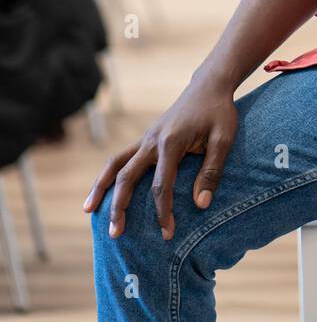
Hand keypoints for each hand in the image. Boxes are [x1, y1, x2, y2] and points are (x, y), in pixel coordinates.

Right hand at [82, 74, 238, 240]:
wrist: (208, 87)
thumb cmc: (218, 113)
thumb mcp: (224, 140)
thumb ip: (212, 171)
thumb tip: (201, 205)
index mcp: (171, 142)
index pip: (161, 185)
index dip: (163, 212)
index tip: (167, 233)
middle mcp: (151, 140)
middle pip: (127, 177)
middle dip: (119, 206)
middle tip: (115, 234)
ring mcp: (145, 138)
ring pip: (114, 164)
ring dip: (101, 188)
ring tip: (88, 211)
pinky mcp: (144, 139)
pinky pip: (120, 158)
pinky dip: (108, 175)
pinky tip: (103, 191)